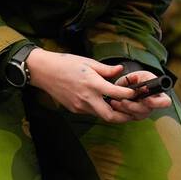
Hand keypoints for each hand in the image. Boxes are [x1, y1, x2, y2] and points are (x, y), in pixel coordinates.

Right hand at [26, 50, 167, 122]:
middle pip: (110, 116)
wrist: (43, 71)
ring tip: (122, 108)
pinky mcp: (74, 109)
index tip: (137, 94)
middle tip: (134, 113)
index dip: (130, 95)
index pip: (117, 94)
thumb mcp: (89, 62)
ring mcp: (79, 106)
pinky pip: (91, 112)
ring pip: (100, 115)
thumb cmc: (66, 63)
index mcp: (92, 84)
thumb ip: (106, 69)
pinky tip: (104, 103)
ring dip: (112, 114)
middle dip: (124, 117)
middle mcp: (87, 98)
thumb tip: (120, 70)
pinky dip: (99, 109)